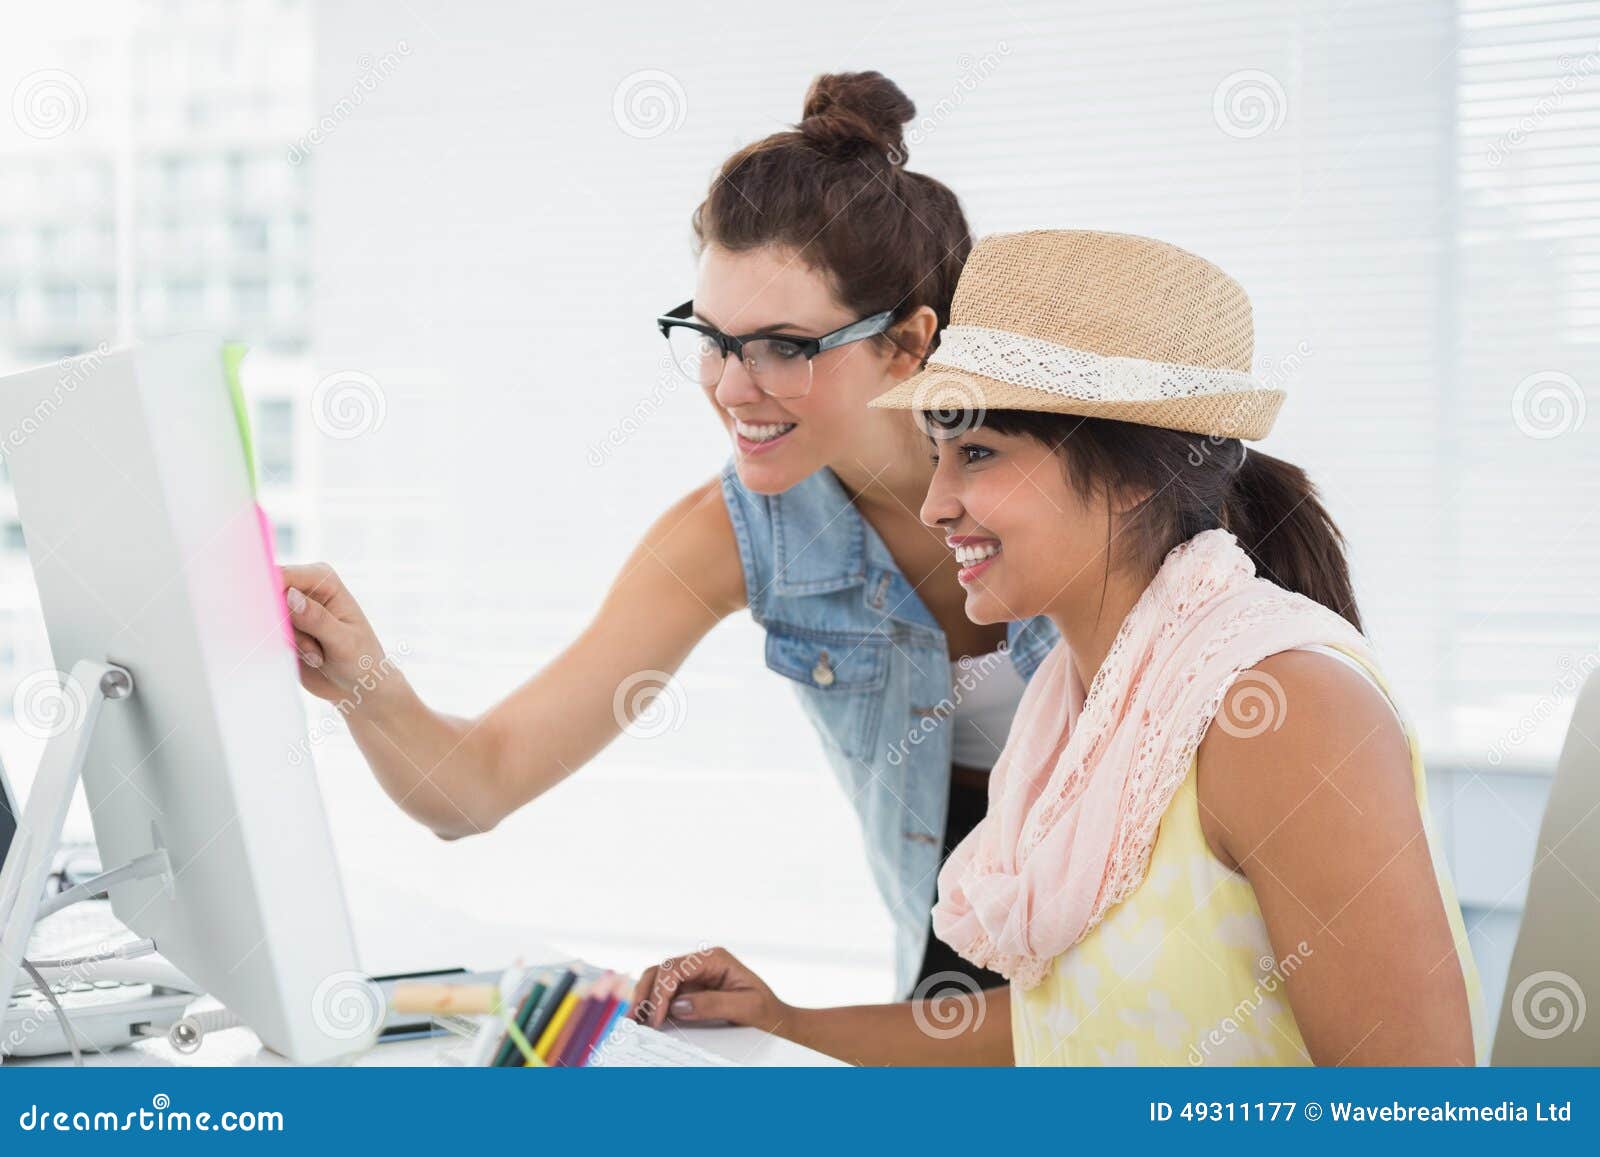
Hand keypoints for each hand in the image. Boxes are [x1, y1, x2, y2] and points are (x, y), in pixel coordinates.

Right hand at [280, 562, 403, 710]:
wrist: (359, 686)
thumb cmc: (362, 660)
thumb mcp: (343, 641)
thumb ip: (317, 619)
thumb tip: (290, 595)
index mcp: (324, 580)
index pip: (285, 575)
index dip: (270, 590)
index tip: (273, 615)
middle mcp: (305, 589)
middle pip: (270, 597)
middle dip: (285, 626)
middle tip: (314, 649)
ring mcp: (293, 610)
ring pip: (269, 621)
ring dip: (292, 643)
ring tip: (319, 656)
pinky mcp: (285, 629)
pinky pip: (269, 637)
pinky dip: (287, 650)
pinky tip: (313, 658)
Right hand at [630, 947, 788, 1032]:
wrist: (775, 1022)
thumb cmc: (766, 1012)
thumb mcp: (747, 1007)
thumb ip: (714, 1004)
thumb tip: (679, 1005)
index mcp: (715, 958)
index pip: (676, 968)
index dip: (661, 991)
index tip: (657, 1018)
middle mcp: (700, 964)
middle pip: (660, 971)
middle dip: (645, 994)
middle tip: (636, 1021)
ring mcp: (692, 978)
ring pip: (656, 982)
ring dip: (644, 1001)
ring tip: (635, 1024)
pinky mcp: (688, 993)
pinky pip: (662, 997)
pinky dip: (651, 1008)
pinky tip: (644, 1024)